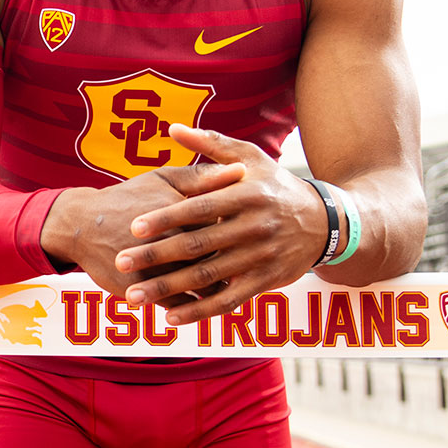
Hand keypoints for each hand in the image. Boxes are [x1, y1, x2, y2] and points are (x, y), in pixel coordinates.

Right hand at [40, 160, 246, 302]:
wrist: (81, 226)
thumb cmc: (128, 197)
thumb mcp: (163, 179)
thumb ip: (203, 175)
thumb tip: (242, 171)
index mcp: (178, 211)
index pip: (224, 221)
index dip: (243, 226)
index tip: (258, 228)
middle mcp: (168, 241)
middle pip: (216, 254)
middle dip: (239, 258)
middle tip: (257, 258)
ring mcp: (155, 269)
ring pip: (200, 283)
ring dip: (223, 285)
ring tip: (237, 282)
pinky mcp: (144, 290)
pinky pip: (180, 303)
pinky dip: (198, 305)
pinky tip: (211, 301)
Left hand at [114, 124, 326, 324]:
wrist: (326, 221)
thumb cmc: (277, 186)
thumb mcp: (251, 159)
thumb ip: (211, 145)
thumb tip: (173, 129)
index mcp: (245, 194)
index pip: (199, 208)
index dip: (166, 218)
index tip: (134, 227)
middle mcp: (254, 227)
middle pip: (198, 245)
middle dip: (157, 256)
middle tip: (121, 262)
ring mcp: (260, 257)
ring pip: (208, 277)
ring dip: (169, 289)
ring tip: (134, 296)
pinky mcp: (265, 281)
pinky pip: (229, 300)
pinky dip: (200, 311)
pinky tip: (171, 318)